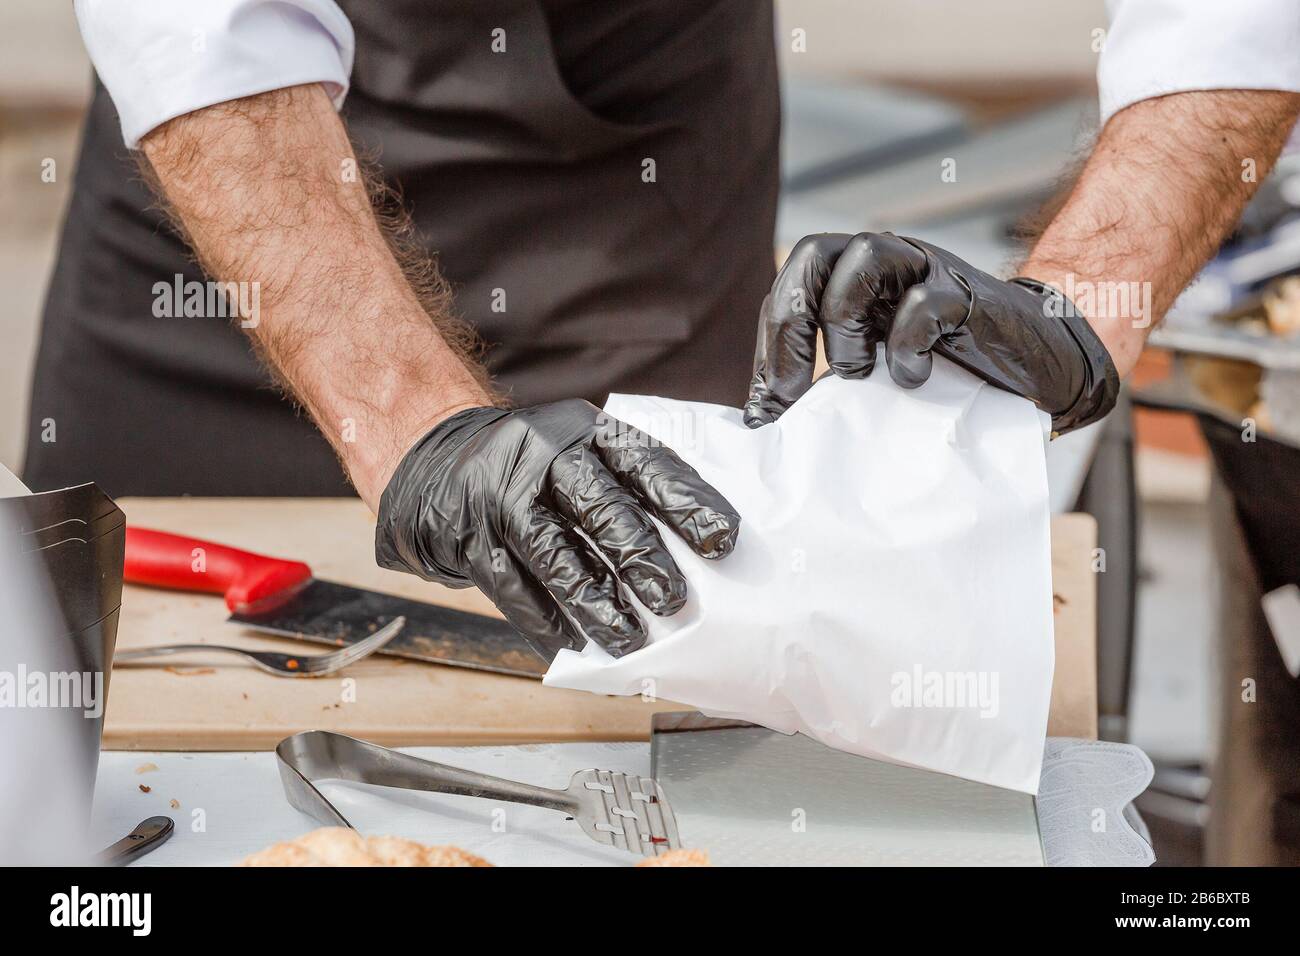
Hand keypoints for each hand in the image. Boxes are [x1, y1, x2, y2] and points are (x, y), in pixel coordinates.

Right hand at [375, 400, 740, 661]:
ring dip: (596, 602)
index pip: (645, 462)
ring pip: (556, 555)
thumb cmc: (529, 468)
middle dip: (642, 557)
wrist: (431, 456)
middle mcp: (544, 457)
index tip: (724, 539)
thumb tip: (692, 547)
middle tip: (675, 598)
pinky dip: (544, 620)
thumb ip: (624, 485)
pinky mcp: (469, 537)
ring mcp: (502, 497)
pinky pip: (512, 587)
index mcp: (584, 431)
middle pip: (601, 507)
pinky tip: (573, 643)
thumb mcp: (576, 449)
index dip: (686, 501)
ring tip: (630, 637)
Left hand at [744, 232, 1118, 434]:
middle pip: (813, 255)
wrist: (1041, 365)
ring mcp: (926, 271)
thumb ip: (829, 385)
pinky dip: (908, 344)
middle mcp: (884, 265)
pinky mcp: (966, 293)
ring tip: (856, 375)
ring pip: (865, 254)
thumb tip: (763, 424)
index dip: (768, 346)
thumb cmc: (953, 373)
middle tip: (789, 391)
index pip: (789, 291)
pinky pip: (926, 299)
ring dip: (845, 321)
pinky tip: (912, 381)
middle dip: (789, 323)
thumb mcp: (878, 377)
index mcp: (853, 282)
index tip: (767, 409)